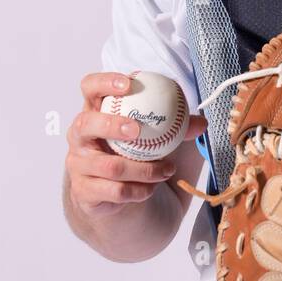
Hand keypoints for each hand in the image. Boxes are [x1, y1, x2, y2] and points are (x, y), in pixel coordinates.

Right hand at [65, 70, 205, 217]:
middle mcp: (81, 137)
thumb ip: (177, 126)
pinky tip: (152, 188)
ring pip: (109, 166)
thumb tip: (201, 122)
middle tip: (136, 129)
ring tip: (167, 168)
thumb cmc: (137, 155)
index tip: (127, 84)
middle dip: (110, 124)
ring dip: (144, 169)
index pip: (89, 87)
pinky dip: (139, 190)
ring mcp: (79, 165)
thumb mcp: (157, 137)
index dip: (103, 82)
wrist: (121, 198)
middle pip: (85, 124)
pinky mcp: (84, 192)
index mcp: (96, 112)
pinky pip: (115, 192)